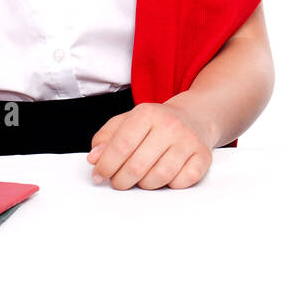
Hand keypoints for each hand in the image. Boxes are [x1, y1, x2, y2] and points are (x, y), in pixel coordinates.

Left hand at [86, 102, 212, 189]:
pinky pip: (182, 182)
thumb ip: (105, 138)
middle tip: (119, 182)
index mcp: (147, 113)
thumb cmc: (156, 124)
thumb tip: (94, 158)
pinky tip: (166, 175)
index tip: (100, 175)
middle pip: (138, 166)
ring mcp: (189, 141)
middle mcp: (170, 125)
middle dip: (122, 180)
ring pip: (159, 177)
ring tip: (142, 177)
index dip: (106, 165)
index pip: (121, 146)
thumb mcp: (127, 122)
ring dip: (145, 184)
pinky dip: (170, 184)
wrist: (195, 117)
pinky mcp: (203, 156)